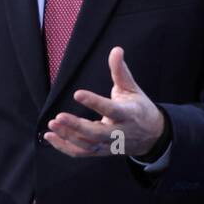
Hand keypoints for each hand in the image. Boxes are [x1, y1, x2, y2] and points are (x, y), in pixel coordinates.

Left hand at [44, 46, 165, 158]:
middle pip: (96, 134)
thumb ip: (120, 71)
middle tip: (59, 117)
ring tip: (52, 124)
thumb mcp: (132, 88)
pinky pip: (81, 153)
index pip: (111, 109)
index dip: (94, 102)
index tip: (77, 93)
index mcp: (128, 114)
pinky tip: (50, 136)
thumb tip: (116, 49)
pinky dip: (64, 147)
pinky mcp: (102, 152)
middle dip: (76, 126)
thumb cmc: (139, 107)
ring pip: (87, 145)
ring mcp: (110, 145)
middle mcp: (119, 132)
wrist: (152, 136)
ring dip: (67, 136)